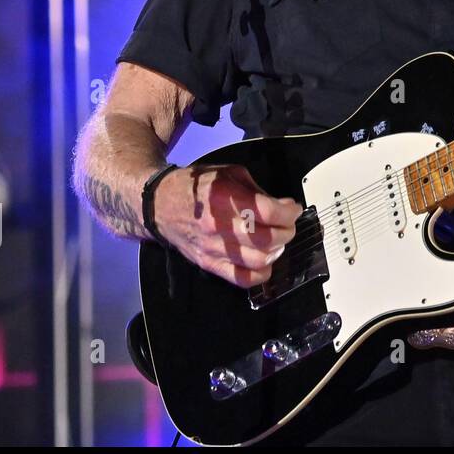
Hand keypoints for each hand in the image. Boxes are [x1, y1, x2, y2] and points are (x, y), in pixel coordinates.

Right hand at [153, 164, 302, 287]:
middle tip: (288, 224)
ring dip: (277, 251)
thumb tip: (283, 206)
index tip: (293, 208)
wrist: (160, 204)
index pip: (269, 211)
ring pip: (258, 261)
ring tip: (277, 240)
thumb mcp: (230, 174)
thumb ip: (258, 191)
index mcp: (224, 198)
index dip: (289, 211)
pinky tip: (265, 262)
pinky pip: (241, 279)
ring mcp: (213, 249)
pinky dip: (260, 274)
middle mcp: (219, 226)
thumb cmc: (197, 186)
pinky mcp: (209, 264)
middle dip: (287, 231)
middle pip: (267, 238)